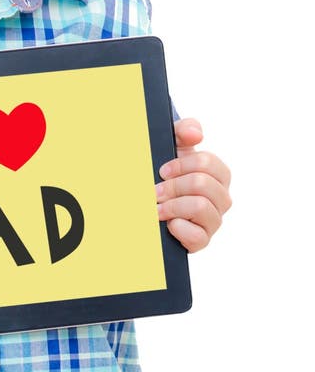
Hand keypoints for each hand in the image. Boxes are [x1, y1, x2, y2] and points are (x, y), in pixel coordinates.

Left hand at [155, 118, 230, 252]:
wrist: (151, 201)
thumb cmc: (164, 173)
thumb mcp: (172, 146)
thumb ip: (184, 131)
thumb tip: (196, 133)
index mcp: (217, 174)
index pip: (209, 164)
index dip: (182, 165)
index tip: (163, 170)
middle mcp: (220, 197)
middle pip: (203, 184)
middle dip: (173, 186)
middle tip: (156, 190)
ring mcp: (213, 220)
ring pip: (200, 207)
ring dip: (172, 206)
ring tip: (158, 207)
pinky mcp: (203, 241)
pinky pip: (198, 236)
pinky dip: (178, 228)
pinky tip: (168, 224)